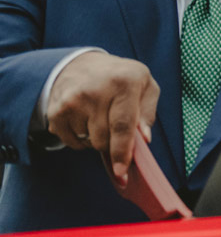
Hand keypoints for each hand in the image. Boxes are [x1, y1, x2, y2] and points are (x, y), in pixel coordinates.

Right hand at [44, 52, 159, 185]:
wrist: (81, 64)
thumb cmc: (121, 79)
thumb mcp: (145, 86)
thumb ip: (148, 112)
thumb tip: (144, 139)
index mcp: (124, 82)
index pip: (122, 125)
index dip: (122, 152)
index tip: (121, 171)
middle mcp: (95, 90)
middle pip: (104, 139)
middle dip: (112, 144)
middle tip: (115, 128)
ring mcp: (72, 101)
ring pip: (88, 142)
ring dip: (96, 139)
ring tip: (99, 117)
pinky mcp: (55, 111)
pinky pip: (71, 142)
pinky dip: (80, 139)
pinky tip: (85, 120)